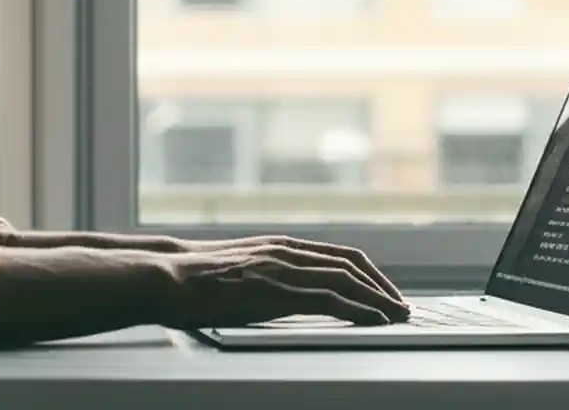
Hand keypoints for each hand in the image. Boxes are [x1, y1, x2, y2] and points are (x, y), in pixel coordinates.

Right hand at [158, 242, 410, 328]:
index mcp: (281, 247)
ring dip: (378, 298)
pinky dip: (358, 308)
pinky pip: (328, 298)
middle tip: (403, 307)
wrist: (166, 276)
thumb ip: (266, 277)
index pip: (338, 255)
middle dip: (382, 285)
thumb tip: (283, 296)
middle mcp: (288, 252)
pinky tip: (373, 320)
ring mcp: (283, 269)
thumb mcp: (238, 272)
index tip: (386, 291)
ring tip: (398, 316)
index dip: (369, 273)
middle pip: (351, 264)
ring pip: (346, 279)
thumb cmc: (193, 280)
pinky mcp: (276, 290)